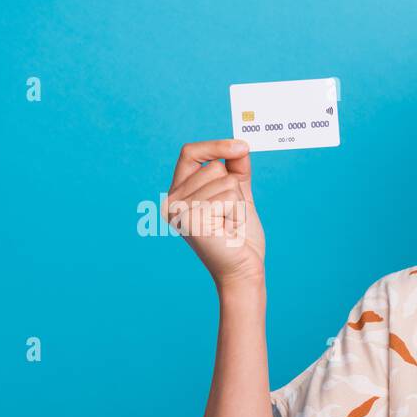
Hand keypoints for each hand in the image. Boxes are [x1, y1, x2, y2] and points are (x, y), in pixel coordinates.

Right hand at [166, 139, 265, 288]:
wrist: (244, 271)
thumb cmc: (240, 237)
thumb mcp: (239, 196)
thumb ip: (237, 170)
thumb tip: (241, 145)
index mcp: (179, 191)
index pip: (191, 154)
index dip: (215, 146)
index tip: (242, 146)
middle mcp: (172, 200)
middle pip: (214, 167)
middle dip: (235, 191)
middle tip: (230, 218)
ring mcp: (178, 209)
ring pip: (225, 182)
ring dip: (238, 204)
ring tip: (229, 226)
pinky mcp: (190, 219)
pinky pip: (229, 197)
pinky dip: (238, 213)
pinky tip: (229, 231)